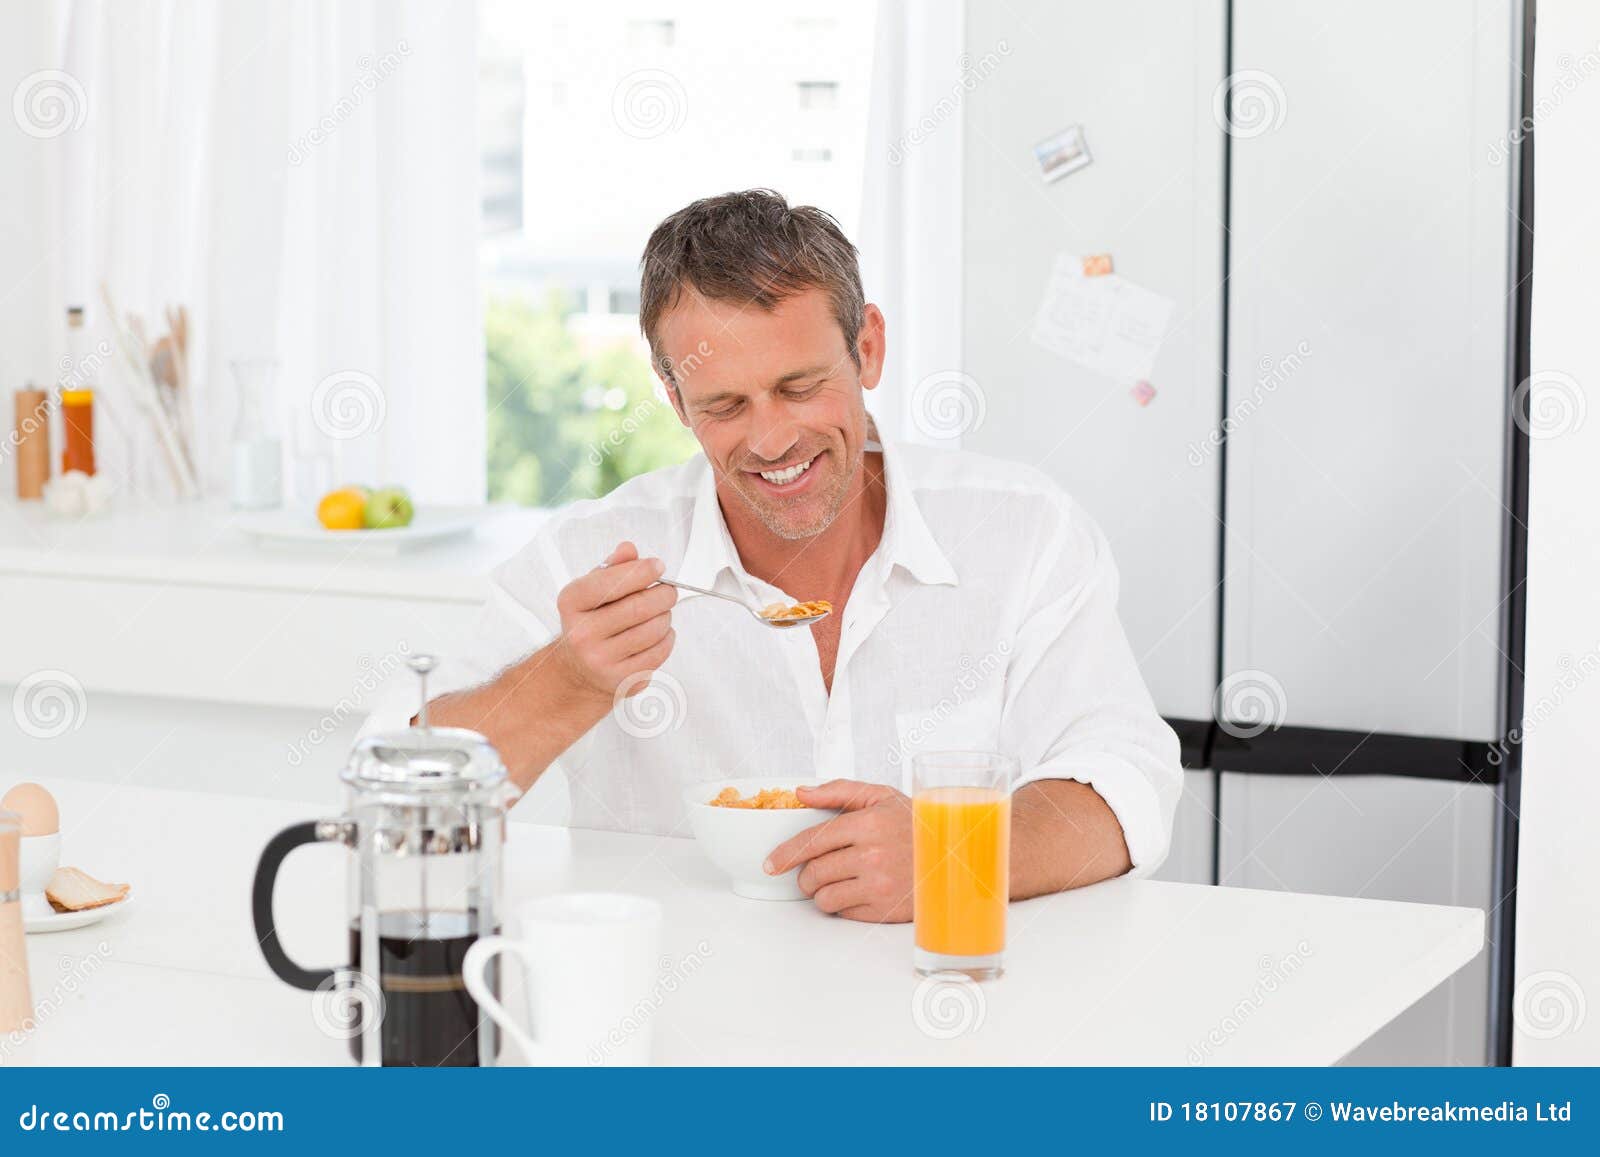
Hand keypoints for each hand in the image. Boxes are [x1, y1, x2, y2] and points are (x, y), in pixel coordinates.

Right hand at [552, 541, 677, 702]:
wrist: (578, 670)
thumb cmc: (590, 621)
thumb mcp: (592, 590)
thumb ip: (612, 567)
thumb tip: (629, 549)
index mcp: (572, 603)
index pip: (611, 581)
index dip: (642, 570)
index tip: (658, 565)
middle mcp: (581, 633)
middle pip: (639, 607)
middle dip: (663, 594)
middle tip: (669, 590)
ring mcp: (600, 659)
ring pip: (653, 629)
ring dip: (666, 616)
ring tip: (661, 613)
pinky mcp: (620, 680)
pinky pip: (659, 652)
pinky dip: (667, 638)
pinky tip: (660, 633)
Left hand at [764, 779, 913, 922]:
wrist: (955, 856)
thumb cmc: (917, 825)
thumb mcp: (882, 796)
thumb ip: (839, 791)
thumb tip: (801, 793)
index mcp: (867, 824)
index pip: (812, 841)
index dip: (786, 854)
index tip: (771, 864)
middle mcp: (872, 855)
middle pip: (814, 872)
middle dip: (806, 875)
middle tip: (813, 872)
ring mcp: (878, 885)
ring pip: (824, 897)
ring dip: (822, 892)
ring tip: (836, 882)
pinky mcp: (884, 909)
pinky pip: (844, 912)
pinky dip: (842, 905)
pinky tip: (857, 891)